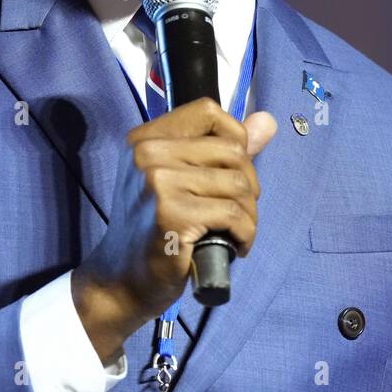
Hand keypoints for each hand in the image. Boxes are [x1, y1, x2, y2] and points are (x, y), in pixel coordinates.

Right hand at [72, 97, 277, 364]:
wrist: (122, 280)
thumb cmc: (154, 230)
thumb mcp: (181, 181)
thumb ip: (223, 149)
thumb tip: (269, 121)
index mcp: (146, 138)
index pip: (209, 111)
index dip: (235, 138)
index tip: (232, 171)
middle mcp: (148, 153)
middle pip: (232, 151)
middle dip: (248, 185)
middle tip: (237, 212)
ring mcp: (157, 182)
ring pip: (237, 184)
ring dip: (248, 214)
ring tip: (235, 232)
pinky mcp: (170, 213)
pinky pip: (234, 214)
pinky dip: (245, 234)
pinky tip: (235, 246)